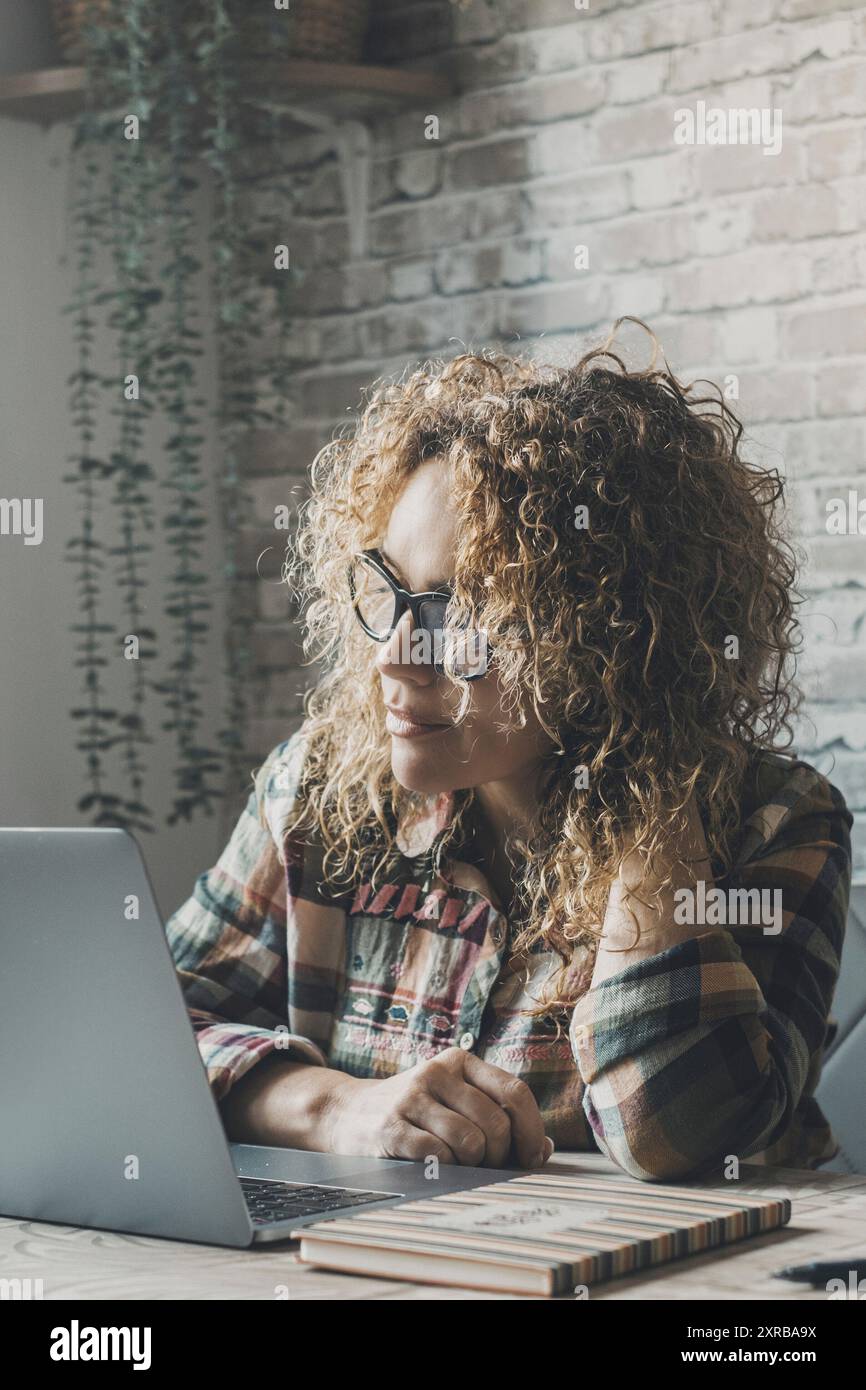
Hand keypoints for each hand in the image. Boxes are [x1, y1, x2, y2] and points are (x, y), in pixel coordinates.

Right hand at [323, 1047, 553, 1168]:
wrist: (347, 1114)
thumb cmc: (416, 1114)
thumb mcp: (455, 1102)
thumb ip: (499, 1118)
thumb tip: (545, 1149)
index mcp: (461, 1061)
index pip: (515, 1092)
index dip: (532, 1130)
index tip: (531, 1158)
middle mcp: (438, 1071)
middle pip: (496, 1124)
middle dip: (498, 1156)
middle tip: (484, 1165)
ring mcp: (412, 1096)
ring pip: (470, 1142)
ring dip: (470, 1165)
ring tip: (454, 1162)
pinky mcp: (391, 1125)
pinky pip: (438, 1156)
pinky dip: (444, 1169)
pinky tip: (432, 1165)